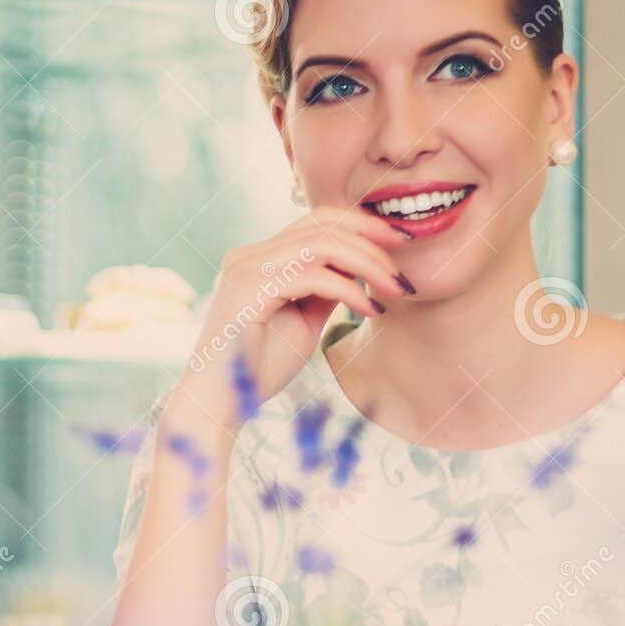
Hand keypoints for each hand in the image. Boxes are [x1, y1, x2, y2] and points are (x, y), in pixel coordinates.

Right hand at [175, 206, 414, 425]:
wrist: (219, 404)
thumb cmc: (259, 368)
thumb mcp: (304, 322)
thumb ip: (325, 292)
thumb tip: (359, 271)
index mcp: (260, 258)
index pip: (316, 221)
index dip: (361, 226)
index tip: (398, 245)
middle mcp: (249, 255)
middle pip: (321, 222)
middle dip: (371, 238)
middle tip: (404, 267)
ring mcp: (246, 268)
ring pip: (321, 243)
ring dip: (367, 263)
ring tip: (395, 289)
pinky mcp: (249, 289)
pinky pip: (312, 275)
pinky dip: (349, 289)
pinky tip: (369, 309)